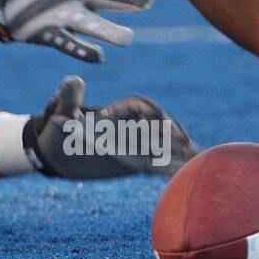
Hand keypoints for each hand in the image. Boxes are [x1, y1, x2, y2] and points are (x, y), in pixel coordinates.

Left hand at [22, 75, 200, 179]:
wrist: (60, 154)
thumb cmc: (61, 131)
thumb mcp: (64, 116)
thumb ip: (69, 100)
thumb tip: (72, 81)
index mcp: (118, 110)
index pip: (140, 105)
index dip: (150, 112)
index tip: (157, 120)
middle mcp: (134, 124)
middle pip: (159, 125)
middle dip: (173, 133)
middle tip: (185, 144)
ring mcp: (140, 143)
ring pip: (166, 146)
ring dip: (181, 152)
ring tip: (197, 161)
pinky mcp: (143, 162)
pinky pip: (163, 165)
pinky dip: (177, 169)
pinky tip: (191, 178)